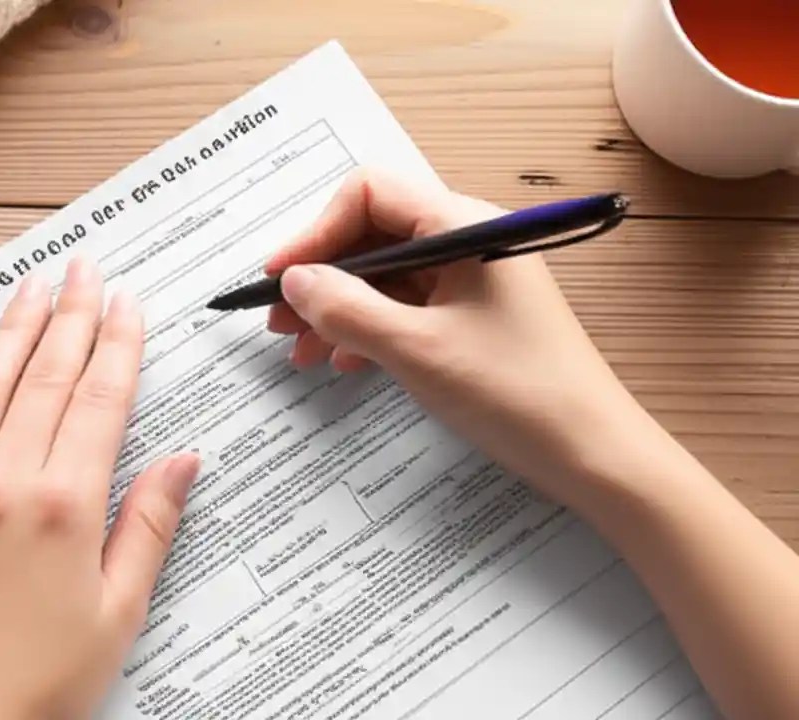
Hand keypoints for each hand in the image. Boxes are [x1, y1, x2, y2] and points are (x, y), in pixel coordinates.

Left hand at [0, 257, 199, 719]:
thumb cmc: (37, 681)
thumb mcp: (118, 612)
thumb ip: (149, 525)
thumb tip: (183, 461)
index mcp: (64, 505)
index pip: (99, 398)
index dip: (118, 343)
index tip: (130, 304)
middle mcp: (3, 481)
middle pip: (44, 373)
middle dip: (72, 313)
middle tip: (87, 270)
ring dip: (11, 324)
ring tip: (33, 285)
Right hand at [266, 167, 656, 507]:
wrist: (596, 454)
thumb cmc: (518, 394)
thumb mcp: (416, 349)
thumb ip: (347, 309)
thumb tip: (293, 280)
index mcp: (464, 226)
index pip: (369, 195)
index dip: (315, 232)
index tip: (279, 278)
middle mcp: (469, 240)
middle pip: (373, 235)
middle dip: (320, 276)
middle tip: (276, 320)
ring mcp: (473, 280)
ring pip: (385, 276)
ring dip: (337, 309)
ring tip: (298, 349)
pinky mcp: (475, 318)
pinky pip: (406, 307)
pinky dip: (368, 329)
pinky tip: (342, 362)